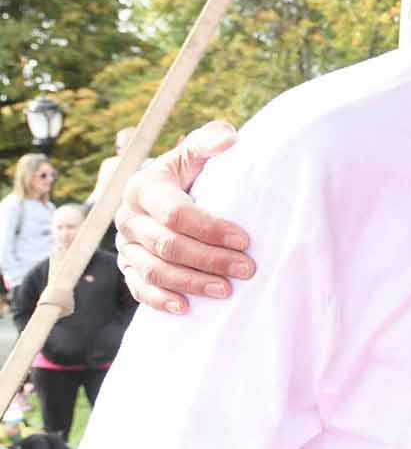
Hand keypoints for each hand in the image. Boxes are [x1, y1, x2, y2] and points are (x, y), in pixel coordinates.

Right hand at [116, 120, 253, 313]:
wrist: (164, 195)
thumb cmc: (189, 172)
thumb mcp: (196, 153)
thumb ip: (210, 141)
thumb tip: (232, 139)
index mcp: (143, 187)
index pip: (175, 213)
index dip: (210, 228)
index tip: (245, 239)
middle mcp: (128, 217)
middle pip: (167, 245)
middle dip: (209, 259)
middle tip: (247, 269)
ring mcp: (126, 245)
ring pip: (154, 270)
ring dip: (191, 283)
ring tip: (226, 291)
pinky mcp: (128, 267)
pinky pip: (138, 288)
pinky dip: (160, 300)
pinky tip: (186, 309)